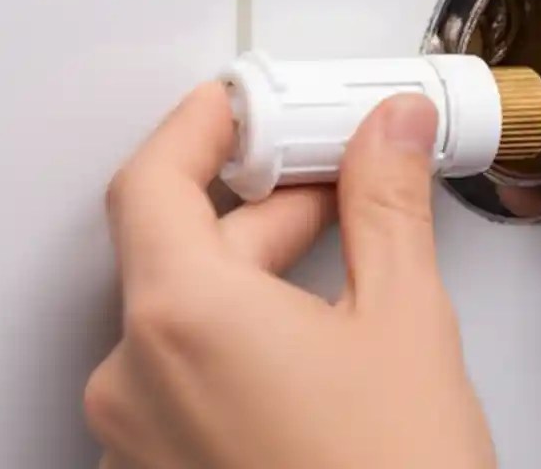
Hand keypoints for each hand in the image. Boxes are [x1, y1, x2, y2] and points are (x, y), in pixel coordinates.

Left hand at [83, 84, 494, 468]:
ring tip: (347, 263)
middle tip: (342, 178)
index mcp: (182, 320)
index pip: (152, 178)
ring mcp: (139, 437)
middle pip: (180, 246)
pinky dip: (243, 337)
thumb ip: (386, 205)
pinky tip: (313, 340)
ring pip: (188, 315)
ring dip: (258, 274)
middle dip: (266, 206)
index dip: (201, 126)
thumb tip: (386, 131)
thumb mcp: (405, 320)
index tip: (244, 104)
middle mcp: (135, 378)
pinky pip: (187, 374)